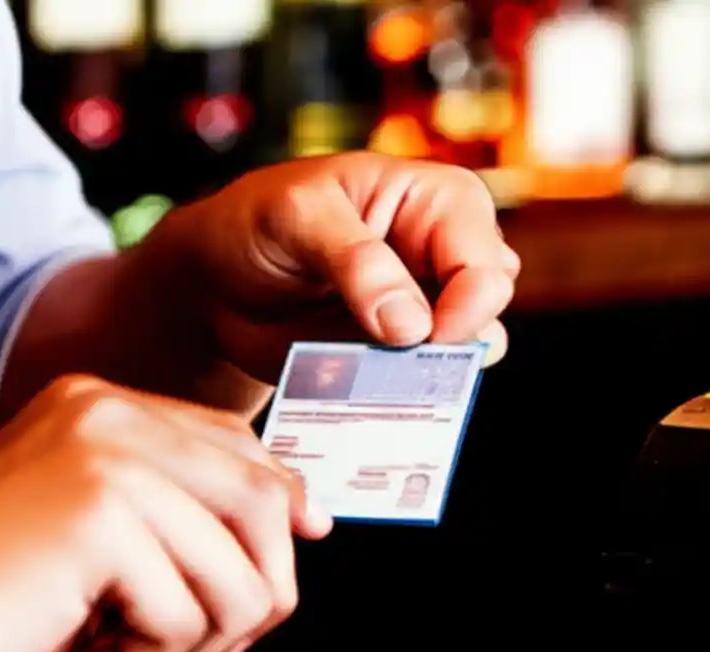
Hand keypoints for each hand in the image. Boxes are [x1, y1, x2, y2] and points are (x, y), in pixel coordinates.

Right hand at [0, 374, 331, 651]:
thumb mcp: (102, 541)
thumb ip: (181, 515)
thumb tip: (298, 524)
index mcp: (107, 410)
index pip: (241, 445)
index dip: (284, 502)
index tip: (305, 541)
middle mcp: (110, 418)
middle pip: (263, 502)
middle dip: (256, 594)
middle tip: (198, 649)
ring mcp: (106, 459)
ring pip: (237, 573)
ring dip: (192, 646)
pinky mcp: (98, 516)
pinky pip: (186, 614)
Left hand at [145, 152, 520, 383]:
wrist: (218, 282)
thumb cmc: (258, 222)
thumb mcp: (297, 217)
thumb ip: (356, 261)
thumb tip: (411, 325)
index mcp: (441, 199)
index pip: (487, 262)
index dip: (463, 306)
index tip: (413, 336)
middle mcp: (450, 250)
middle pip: (491, 306)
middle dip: (447, 338)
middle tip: (383, 346)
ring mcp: (435, 304)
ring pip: (472, 352)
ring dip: (427, 369)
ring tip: (366, 362)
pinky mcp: (412, 351)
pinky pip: (436, 384)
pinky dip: (407, 393)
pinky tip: (364, 380)